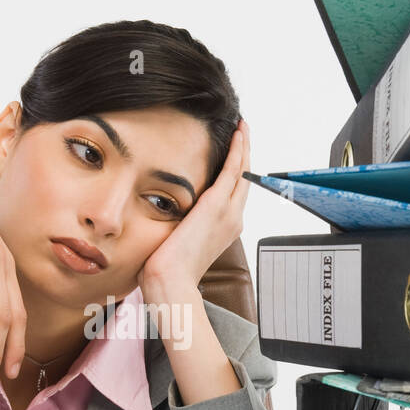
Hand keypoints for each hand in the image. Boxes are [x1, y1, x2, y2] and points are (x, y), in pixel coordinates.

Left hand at [138, 119, 249, 300]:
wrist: (171, 282)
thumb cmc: (168, 271)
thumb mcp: (177, 243)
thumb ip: (178, 228)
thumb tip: (164, 221)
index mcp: (223, 229)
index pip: (233, 194)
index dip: (236, 171)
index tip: (234, 153)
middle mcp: (232, 220)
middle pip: (244, 179)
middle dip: (244, 153)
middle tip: (243, 131)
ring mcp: (228, 213)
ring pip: (242, 171)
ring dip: (243, 146)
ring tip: (242, 127)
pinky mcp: (218, 205)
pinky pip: (233, 170)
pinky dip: (238, 150)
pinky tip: (238, 134)